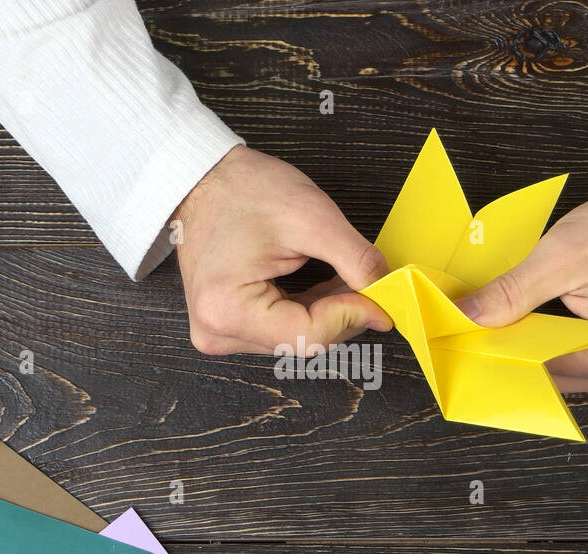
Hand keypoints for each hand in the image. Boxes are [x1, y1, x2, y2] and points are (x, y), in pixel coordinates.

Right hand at [172, 145, 392, 354]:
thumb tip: (385, 295)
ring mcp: (220, 331)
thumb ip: (356, 261)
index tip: (382, 297)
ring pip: (297, 338)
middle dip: (344, 313)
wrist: (201, 177)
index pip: (309, 336)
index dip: (353, 316)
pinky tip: (324, 287)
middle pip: (304, 341)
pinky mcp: (227, 323)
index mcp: (228, 311)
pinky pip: (282, 328)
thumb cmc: (242, 190)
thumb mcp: (312, 219)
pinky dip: (310, 310)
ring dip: (329, 312)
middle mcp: (218, 332)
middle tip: (371, 282)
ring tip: (345, 278)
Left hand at [454, 184, 587, 398]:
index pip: (534, 368)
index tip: (454, 334)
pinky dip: (538, 343)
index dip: (491, 348)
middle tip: (464, 325)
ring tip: (490, 320)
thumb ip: (511, 293)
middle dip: (503, 349)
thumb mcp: (563, 255)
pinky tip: (516, 323)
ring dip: (520, 346)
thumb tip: (466, 317)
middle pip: (541, 375)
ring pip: (548, 370)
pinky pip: (563, 360)